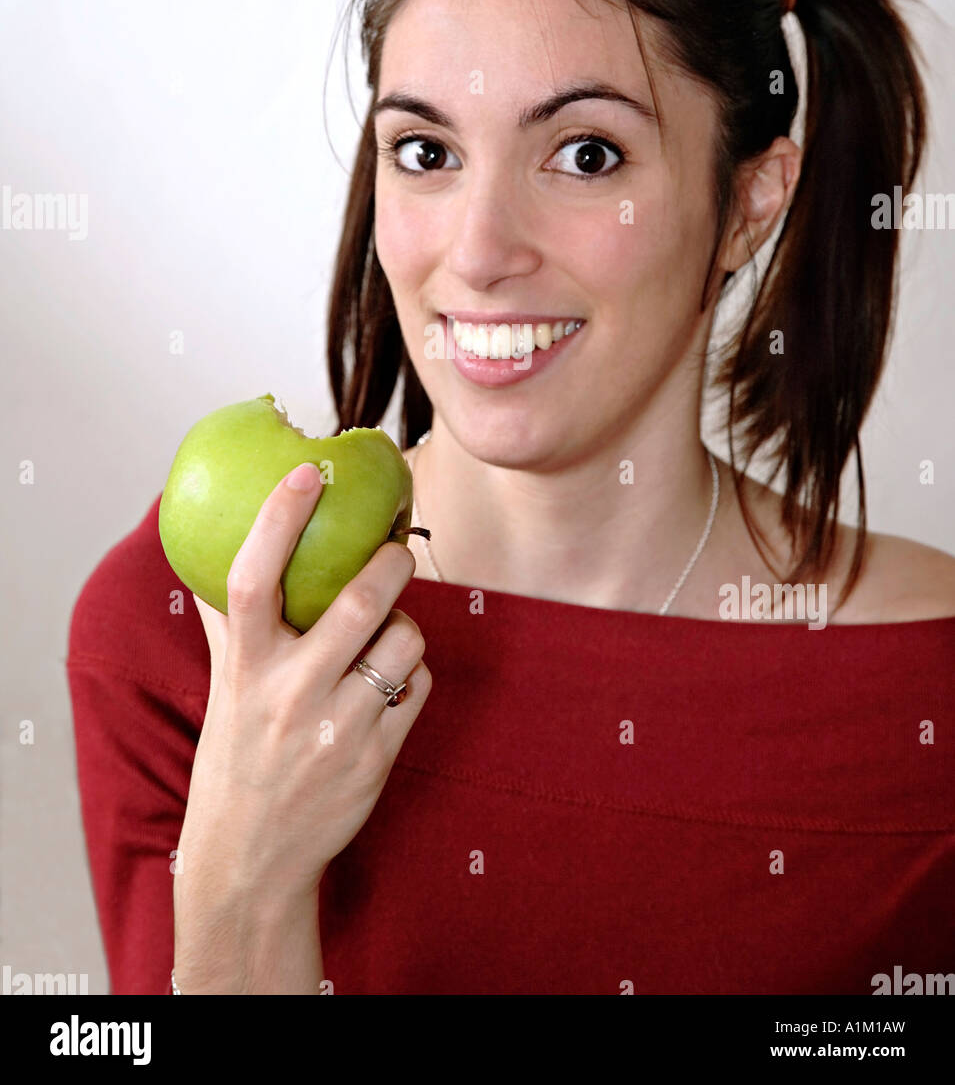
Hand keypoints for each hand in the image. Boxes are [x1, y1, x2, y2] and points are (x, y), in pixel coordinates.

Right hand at [175, 460, 430, 916]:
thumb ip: (226, 622)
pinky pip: (419, 685)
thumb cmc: (236, 758)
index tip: (308, 471)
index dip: (279, 518)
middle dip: (391, 562)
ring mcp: (338, 726)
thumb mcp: (225, 688)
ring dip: (405, 627)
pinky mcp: (377, 755)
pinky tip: (390, 685)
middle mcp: (289, 692)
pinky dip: (413, 674)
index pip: (252, 579)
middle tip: (396, 548)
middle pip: (358, 601)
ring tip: (387, 635)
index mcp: (245, 668)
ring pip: (403, 641)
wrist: (251, 860)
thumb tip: (214, 554)